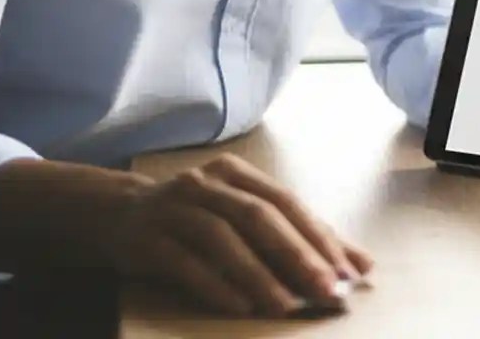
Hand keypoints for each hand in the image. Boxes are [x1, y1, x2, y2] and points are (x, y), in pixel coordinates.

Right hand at [104, 154, 374, 316]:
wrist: (117, 214)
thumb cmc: (197, 219)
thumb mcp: (246, 217)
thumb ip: (301, 238)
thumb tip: (361, 266)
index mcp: (237, 174)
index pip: (287, 203)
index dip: (320, 237)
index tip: (349, 274)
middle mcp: (206, 184)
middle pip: (259, 217)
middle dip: (298, 255)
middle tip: (327, 291)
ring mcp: (173, 208)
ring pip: (222, 238)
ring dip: (258, 274)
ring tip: (286, 305)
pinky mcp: (147, 237)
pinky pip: (184, 262)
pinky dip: (214, 284)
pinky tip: (239, 305)